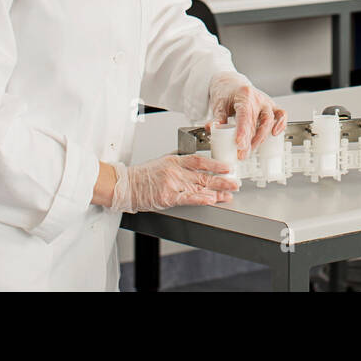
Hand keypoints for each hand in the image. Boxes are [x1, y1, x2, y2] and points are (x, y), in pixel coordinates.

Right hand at [109, 154, 238, 212]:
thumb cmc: (143, 176)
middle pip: (204, 175)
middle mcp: (175, 171)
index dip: (216, 164)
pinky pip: (187, 198)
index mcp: (175, 160)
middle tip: (235, 183)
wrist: (125, 185)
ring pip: (199, 187)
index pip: (200, 160)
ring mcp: (172, 184)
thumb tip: (199, 169)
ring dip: (216, 192)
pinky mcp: (167, 197)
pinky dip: (200, 199)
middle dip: (222, 180)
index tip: (228, 167)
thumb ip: (180, 165)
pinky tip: (210, 200)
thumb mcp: (163, 163)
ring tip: (229, 194)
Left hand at [207, 72, 287, 158]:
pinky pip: (281, 114)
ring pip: (269, 121)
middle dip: (251, 141)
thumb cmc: (225, 93)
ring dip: (261, 138)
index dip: (243, 131)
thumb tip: (211, 128)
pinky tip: (275, 134)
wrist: (231, 83)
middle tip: (242, 154)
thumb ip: (217, 118)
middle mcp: (257, 98)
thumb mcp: (218, 105)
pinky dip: (281, 124)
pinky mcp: (271, 106)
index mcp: (244, 95)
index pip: (245, 114)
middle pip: (257, 121)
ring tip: (252, 149)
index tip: (240, 144)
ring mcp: (266, 102)